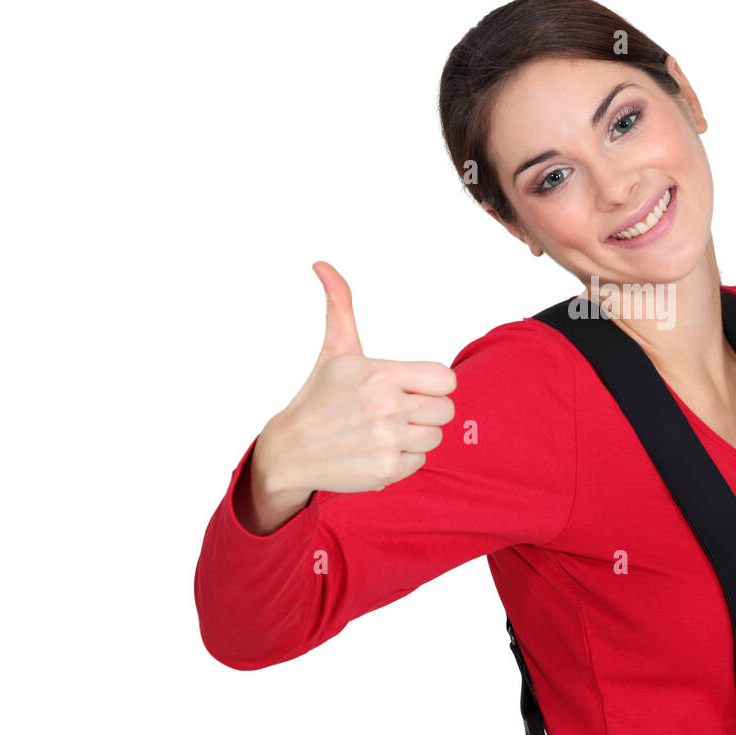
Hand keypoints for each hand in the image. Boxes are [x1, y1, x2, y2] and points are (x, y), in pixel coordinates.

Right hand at [253, 261, 457, 511]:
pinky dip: (402, 459)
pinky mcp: (386, 470)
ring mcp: (387, 440)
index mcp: (381, 374)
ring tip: (383, 430)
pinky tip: (376, 449)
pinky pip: (419, 461)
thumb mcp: (335, 350)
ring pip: (435, 437)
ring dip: (415, 435)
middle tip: (394, 411)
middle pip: (446, 410)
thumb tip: (321, 264)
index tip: (411, 388)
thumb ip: (340, 306)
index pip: (446, 380)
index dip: (432, 384)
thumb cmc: (319, 397)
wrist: (289, 450)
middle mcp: (387, 407)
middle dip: (424, 410)